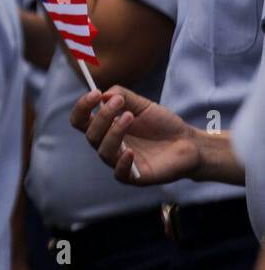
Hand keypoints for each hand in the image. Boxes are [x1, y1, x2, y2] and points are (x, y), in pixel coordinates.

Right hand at [69, 87, 199, 184]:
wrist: (188, 142)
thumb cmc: (162, 124)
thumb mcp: (142, 104)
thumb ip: (122, 95)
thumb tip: (103, 95)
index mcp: (105, 128)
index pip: (81, 120)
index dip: (82, 107)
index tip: (95, 93)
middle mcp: (108, 145)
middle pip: (91, 134)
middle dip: (102, 116)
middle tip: (119, 102)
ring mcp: (119, 161)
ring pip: (104, 151)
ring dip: (113, 132)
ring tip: (130, 116)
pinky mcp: (134, 176)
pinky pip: (120, 173)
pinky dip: (122, 163)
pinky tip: (131, 151)